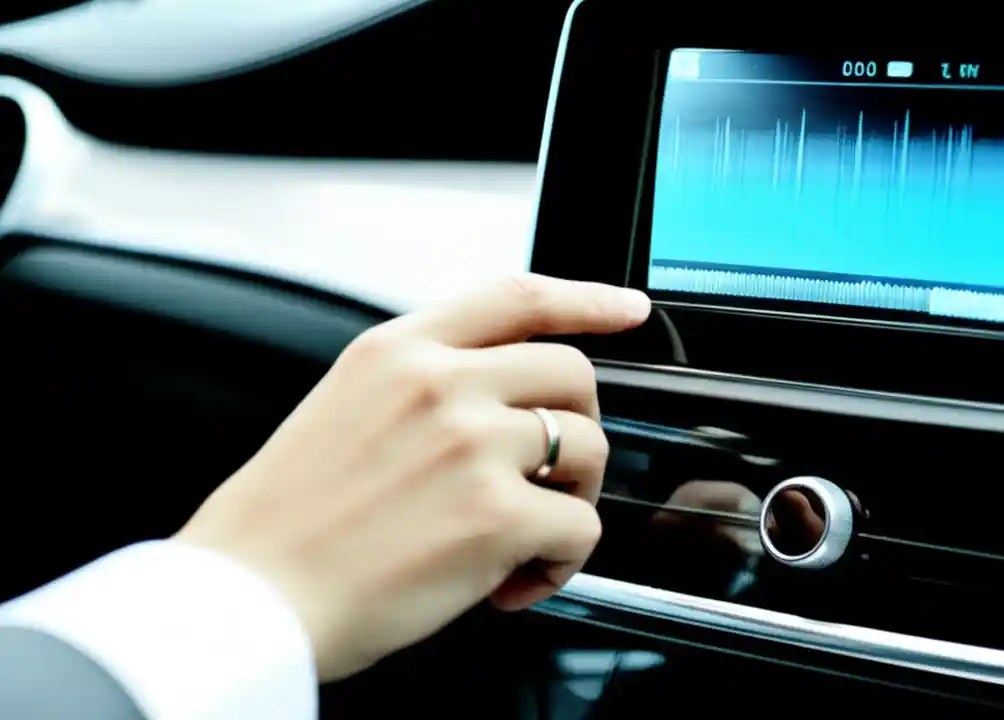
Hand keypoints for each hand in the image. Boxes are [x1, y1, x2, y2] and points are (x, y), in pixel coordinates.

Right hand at [173, 274, 650, 680]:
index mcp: (398, 351)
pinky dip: (563, 562)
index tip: (627, 308)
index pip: (516, 296)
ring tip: (526, 537)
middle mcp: (440, 383)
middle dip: (580, 426)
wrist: (245, 599)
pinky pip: (581, 528)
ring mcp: (473, 443)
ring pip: (591, 446)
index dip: (587, 298)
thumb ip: (424, 387)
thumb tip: (503, 400)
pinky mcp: (496, 514)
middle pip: (573, 373)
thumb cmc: (287, 523)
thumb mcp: (345, 408)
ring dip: (575, 497)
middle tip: (551, 477)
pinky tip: (514, 582)